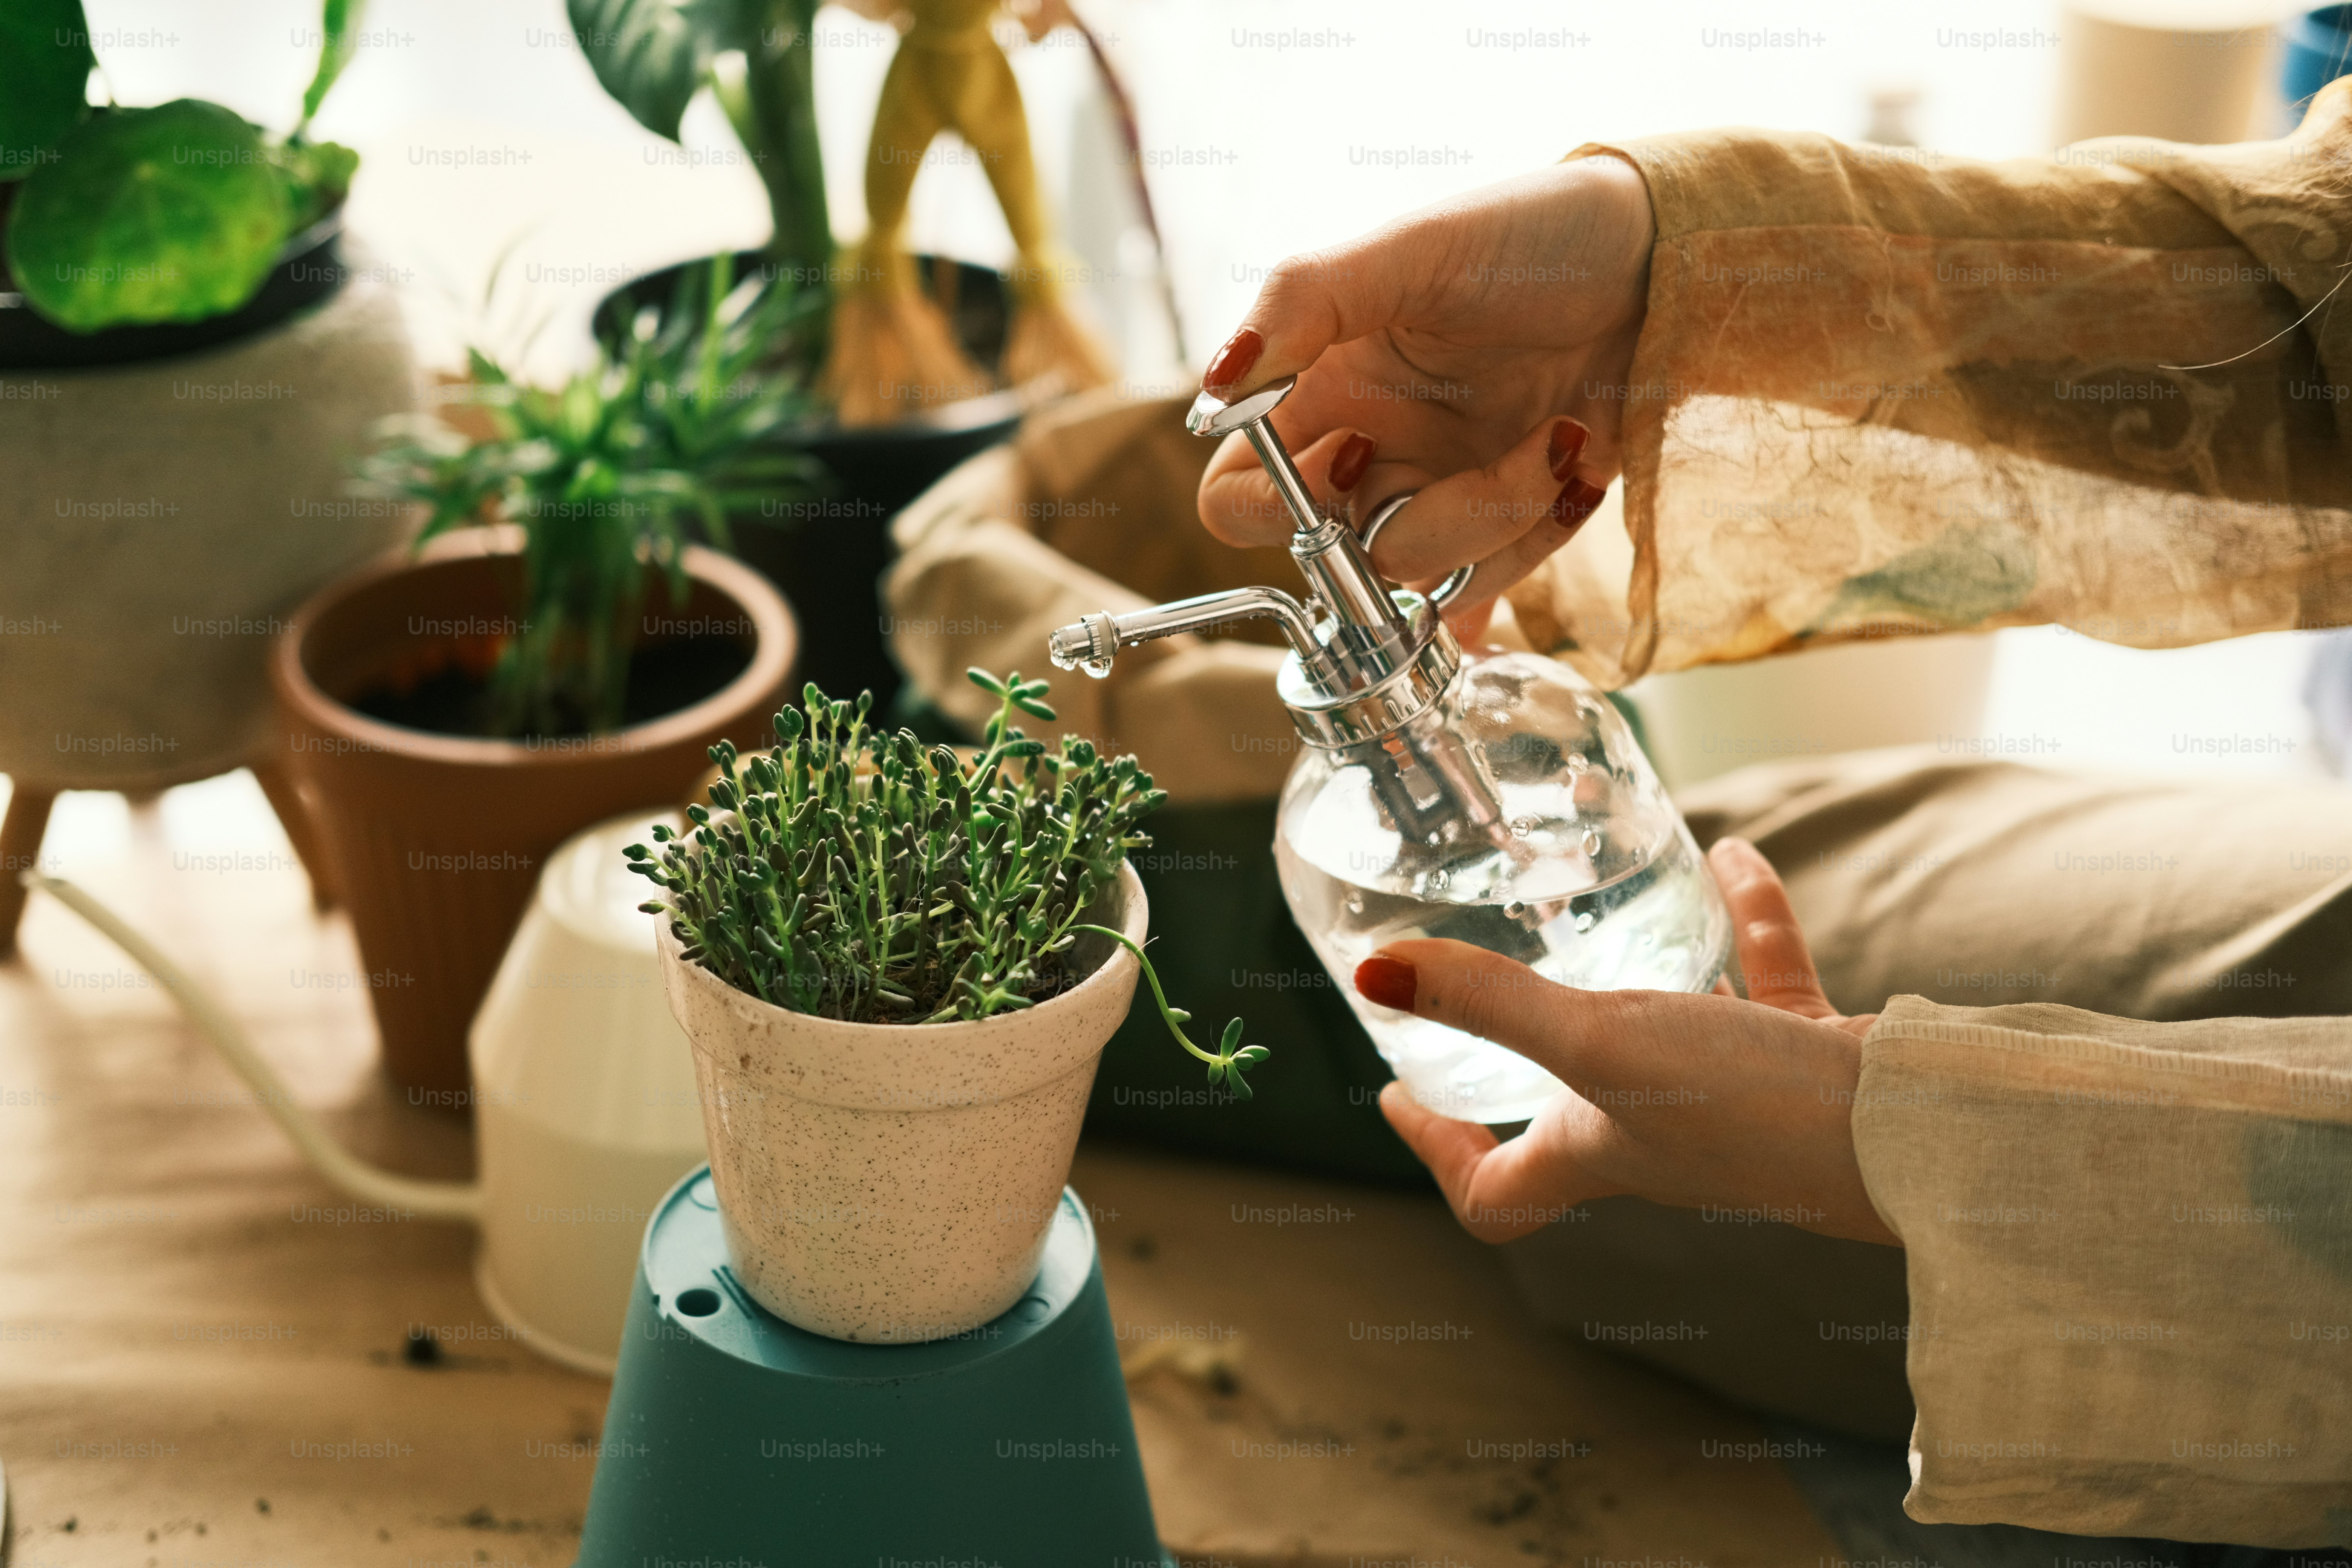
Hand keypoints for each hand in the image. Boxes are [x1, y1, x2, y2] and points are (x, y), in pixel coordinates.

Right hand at [1195, 156, 1654, 635]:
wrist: (1660, 256)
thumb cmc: (1534, 231)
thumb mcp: (1413, 246)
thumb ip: (1303, 302)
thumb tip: (1218, 380)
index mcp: (1325, 392)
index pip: (1239, 497)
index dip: (1274, 506)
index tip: (1350, 454)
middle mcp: (1371, 454)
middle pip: (1336, 559)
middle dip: (1430, 522)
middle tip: (1503, 456)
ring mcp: (1440, 492)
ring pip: (1422, 576)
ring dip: (1504, 517)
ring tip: (1567, 436)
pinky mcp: (1507, 519)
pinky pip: (1489, 586)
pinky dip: (1536, 542)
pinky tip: (1579, 475)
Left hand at [1361, 838, 1899, 1246]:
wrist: (1906, 1130)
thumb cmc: (1746, 1108)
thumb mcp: (1595, 1042)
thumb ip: (1490, 1002)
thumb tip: (1373, 975)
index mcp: (1597, 1155)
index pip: (1496, 1195)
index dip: (1443, 1158)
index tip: (1398, 1094)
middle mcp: (1658, 1136)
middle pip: (1576, 1119)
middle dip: (1532, 1062)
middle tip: (1490, 995)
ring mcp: (1736, 1100)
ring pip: (1673, 1039)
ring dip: (1643, 979)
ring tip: (1607, 909)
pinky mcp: (1806, 1061)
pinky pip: (1765, 981)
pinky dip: (1749, 921)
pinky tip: (1732, 857)